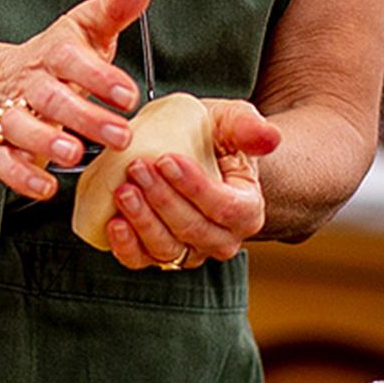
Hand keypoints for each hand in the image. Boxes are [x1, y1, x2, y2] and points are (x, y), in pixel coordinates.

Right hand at [0, 0, 147, 199]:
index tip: (127, 94)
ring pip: (20, 128)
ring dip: (45, 142)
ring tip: (73, 153)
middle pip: (49, 97)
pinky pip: (3, 162)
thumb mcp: (90, 26)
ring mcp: (14, 115)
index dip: (98, 76)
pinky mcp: (4, 145)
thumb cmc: (60, 58)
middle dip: (82, 116)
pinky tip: (45, 186)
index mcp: (55, 54)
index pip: (71, 59)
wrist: (5, 81)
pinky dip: (20, 177)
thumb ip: (120, 4)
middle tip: (118, 134)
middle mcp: (32, 84)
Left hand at [103, 97, 284, 269]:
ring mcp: (189, 251)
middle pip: (192, 228)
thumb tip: (269, 137)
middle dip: (162, 199)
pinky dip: (126, 246)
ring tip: (123, 191)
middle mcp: (221, 239)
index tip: (167, 159)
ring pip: (167, 247)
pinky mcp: (157, 255)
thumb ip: (248, 127)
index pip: (226, 207)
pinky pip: (142, 260)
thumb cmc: (214, 138)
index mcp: (247, 210)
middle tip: (137, 168)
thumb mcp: (232, 122)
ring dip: (142, 221)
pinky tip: (114, 224)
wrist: (194, 156)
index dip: (195, 187)